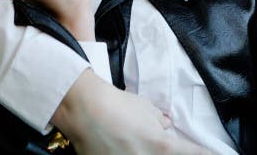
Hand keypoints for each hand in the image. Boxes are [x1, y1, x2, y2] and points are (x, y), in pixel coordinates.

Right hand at [53, 70, 214, 154]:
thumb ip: (161, 122)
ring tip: (138, 142)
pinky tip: (125, 147)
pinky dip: (131, 153)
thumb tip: (166, 127)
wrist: (84, 109)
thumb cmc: (118, 106)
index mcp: (163, 148)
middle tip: (158, 143)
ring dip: (147, 151)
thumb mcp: (147, 110)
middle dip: (172, 152)